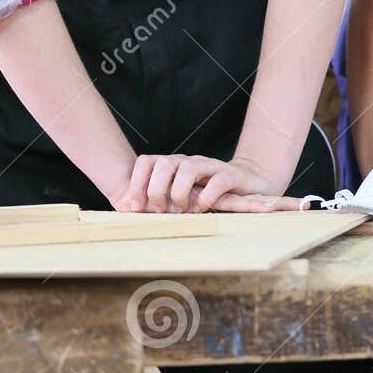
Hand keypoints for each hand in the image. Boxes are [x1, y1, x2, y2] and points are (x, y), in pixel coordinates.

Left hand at [113, 154, 292, 213]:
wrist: (246, 184)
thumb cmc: (205, 195)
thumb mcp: (176, 199)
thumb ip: (154, 202)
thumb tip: (126, 210)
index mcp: (173, 165)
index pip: (146, 162)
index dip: (136, 183)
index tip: (133, 207)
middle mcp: (189, 161)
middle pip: (164, 163)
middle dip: (157, 190)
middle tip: (160, 210)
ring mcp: (210, 166)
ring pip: (189, 168)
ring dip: (180, 193)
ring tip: (183, 210)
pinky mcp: (230, 175)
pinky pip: (217, 182)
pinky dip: (206, 198)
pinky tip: (202, 209)